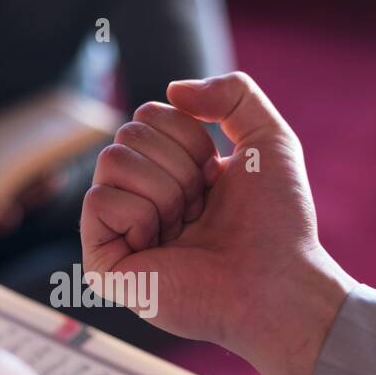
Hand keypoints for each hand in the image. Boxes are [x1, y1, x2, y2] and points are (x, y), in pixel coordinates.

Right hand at [81, 72, 353, 374]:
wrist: (278, 284)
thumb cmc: (278, 224)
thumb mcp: (268, 138)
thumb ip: (233, 93)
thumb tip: (172, 90)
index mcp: (169, 175)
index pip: (148, 116)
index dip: (190, 137)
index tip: (216, 179)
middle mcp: (140, 201)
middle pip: (127, 134)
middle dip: (177, 164)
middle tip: (202, 209)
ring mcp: (120, 234)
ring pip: (111, 161)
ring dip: (164, 189)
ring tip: (186, 227)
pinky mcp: (105, 265)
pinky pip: (98, 201)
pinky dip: (139, 214)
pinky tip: (162, 245)